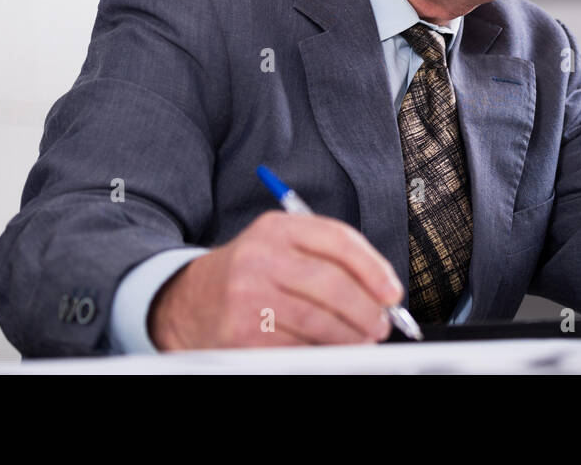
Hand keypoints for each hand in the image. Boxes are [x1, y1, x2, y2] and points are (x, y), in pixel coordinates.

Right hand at [148, 211, 403, 348]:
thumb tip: (382, 293)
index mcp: (277, 229)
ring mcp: (248, 296)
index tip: (392, 293)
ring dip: (349, 337)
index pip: (337, 240)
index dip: (373, 268)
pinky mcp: (241, 333)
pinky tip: (329, 352)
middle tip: (381, 325)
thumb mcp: (282, 248)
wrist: (188, 301)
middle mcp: (260, 257)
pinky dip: (321, 353)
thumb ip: (330, 260)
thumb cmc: (251, 275)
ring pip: (318, 321)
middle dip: (366, 310)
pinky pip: (296, 347)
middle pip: (331, 283)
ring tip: (361, 342)